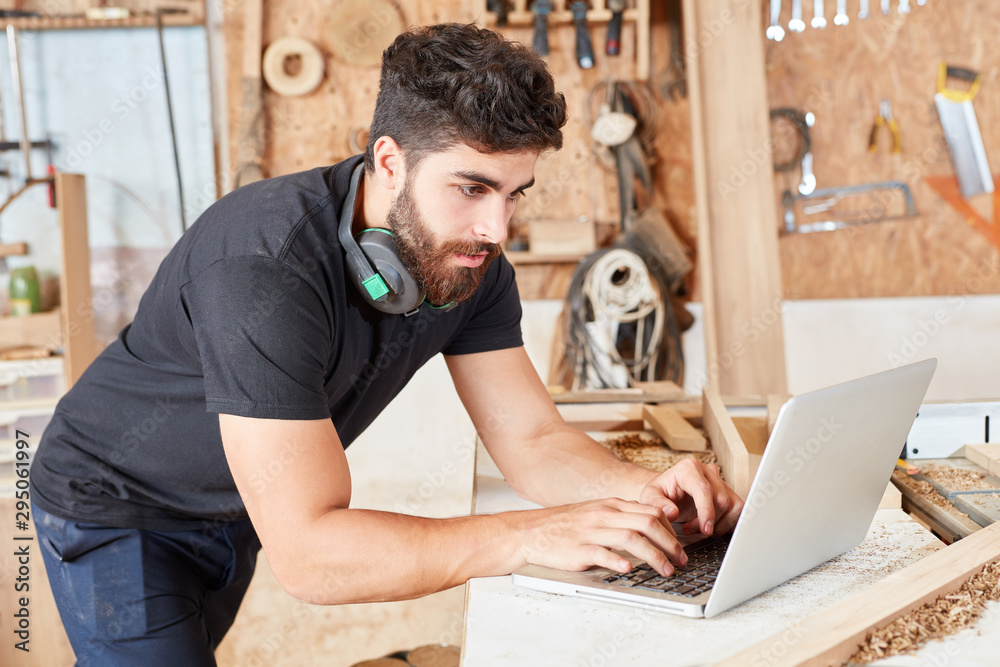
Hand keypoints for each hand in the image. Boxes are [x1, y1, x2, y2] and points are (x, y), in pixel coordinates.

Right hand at [512, 498, 687, 576]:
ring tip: (666, 570)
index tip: (679, 546)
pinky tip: (629, 568)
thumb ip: (620, 518)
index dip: (670, 530)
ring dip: (654, 555)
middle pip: (647, 522)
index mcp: (610, 505)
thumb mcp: (595, 514)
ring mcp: (591, 531)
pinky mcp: (578, 549)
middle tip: (681, 561)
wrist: (531, 532)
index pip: (650, 511)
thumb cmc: (565, 526)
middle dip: (670, 543)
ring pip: (631, 537)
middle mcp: (604, 515)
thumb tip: (649, 528)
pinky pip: (601, 553)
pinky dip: (618, 560)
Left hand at [638, 458, 742, 536]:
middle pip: (721, 500)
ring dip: (718, 524)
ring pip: (733, 506)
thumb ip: (657, 504)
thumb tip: (672, 512)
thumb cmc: (660, 492)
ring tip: (698, 527)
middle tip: (690, 529)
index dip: (707, 511)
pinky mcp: (729, 492)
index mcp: (688, 468)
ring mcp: (720, 480)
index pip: (704, 490)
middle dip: (708, 521)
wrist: (667, 491)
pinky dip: (726, 523)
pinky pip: (738, 510)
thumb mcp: (650, 497)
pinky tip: (710, 526)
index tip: (705, 529)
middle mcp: (708, 471)